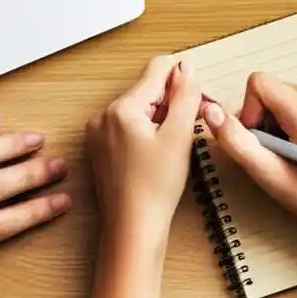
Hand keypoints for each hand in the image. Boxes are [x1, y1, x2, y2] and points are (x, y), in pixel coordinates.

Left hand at [86, 57, 202, 237]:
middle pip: (145, 91)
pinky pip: (126, 128)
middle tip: (194, 121)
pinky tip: (158, 153)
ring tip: (175, 143)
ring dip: (159, 117)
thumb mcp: (178, 137)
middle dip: (171, 100)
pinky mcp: (100, 150)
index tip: (199, 88)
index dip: (182, 75)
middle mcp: (103, 116)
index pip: (155, 71)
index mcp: (121, 108)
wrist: (132, 229)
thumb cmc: (155, 189)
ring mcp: (98, 134)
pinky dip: (145, 132)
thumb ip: (184, 96)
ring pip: (137, 110)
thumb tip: (186, 68)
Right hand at [199, 73, 296, 238]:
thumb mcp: (268, 173)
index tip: (262, 140)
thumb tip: (209, 109)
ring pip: (277, 95)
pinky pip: (290, 99)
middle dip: (261, 119)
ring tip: (289, 152)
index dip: (249, 111)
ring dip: (273, 121)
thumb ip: (236, 140)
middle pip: (267, 90)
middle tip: (277, 152)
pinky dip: (286, 120)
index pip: (258, 83)